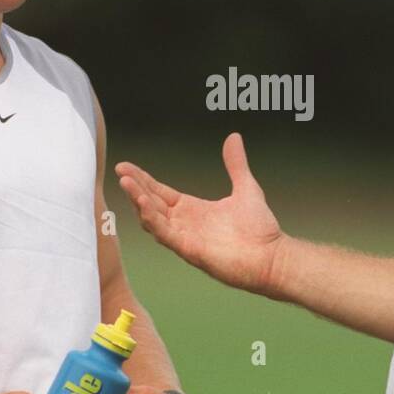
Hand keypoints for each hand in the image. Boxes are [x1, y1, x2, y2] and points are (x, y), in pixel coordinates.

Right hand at [115, 133, 285, 294]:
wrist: (273, 256)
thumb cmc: (260, 228)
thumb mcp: (245, 187)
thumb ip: (235, 164)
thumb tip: (233, 137)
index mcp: (192, 210)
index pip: (160, 192)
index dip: (142, 180)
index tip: (125, 167)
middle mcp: (184, 224)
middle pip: (151, 203)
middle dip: (135, 187)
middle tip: (120, 171)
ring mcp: (185, 238)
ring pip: (153, 219)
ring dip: (139, 201)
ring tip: (127, 184)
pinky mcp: (190, 250)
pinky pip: (166, 235)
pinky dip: (153, 220)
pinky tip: (144, 204)